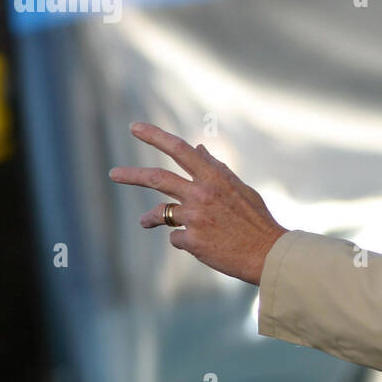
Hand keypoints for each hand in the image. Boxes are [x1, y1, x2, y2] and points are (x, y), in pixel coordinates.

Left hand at [109, 122, 286, 284]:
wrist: (267, 254)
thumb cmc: (256, 221)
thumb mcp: (240, 189)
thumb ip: (217, 169)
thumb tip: (199, 148)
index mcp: (215, 177)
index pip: (180, 149)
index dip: (155, 136)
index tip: (135, 128)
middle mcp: (202, 194)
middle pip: (157, 178)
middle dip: (131, 175)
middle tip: (113, 174)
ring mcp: (196, 218)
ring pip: (160, 213)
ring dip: (149, 218)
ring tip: (144, 222)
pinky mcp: (193, 242)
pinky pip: (176, 237)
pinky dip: (184, 239)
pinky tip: (201, 245)